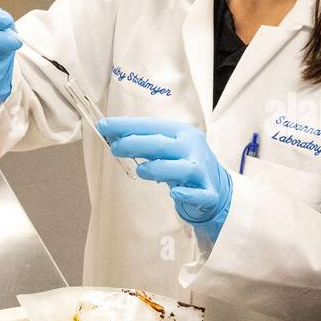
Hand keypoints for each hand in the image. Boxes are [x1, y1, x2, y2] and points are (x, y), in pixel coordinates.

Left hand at [97, 117, 233, 239]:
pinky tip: (175, 194)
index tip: (103, 126)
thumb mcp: (166, 147)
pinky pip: (200, 194)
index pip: (151, 126)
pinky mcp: (209, 193)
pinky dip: (188, 194)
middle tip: (115, 148)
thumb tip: (111, 134)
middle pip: (163, 144)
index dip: (126, 126)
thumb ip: (143, 142)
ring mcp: (202, 171)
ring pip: (182, 168)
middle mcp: (192, 148)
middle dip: (136, 144)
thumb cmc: (183, 162)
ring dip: (159, 168)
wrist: (216, 185)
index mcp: (181, 133)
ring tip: (141, 171)